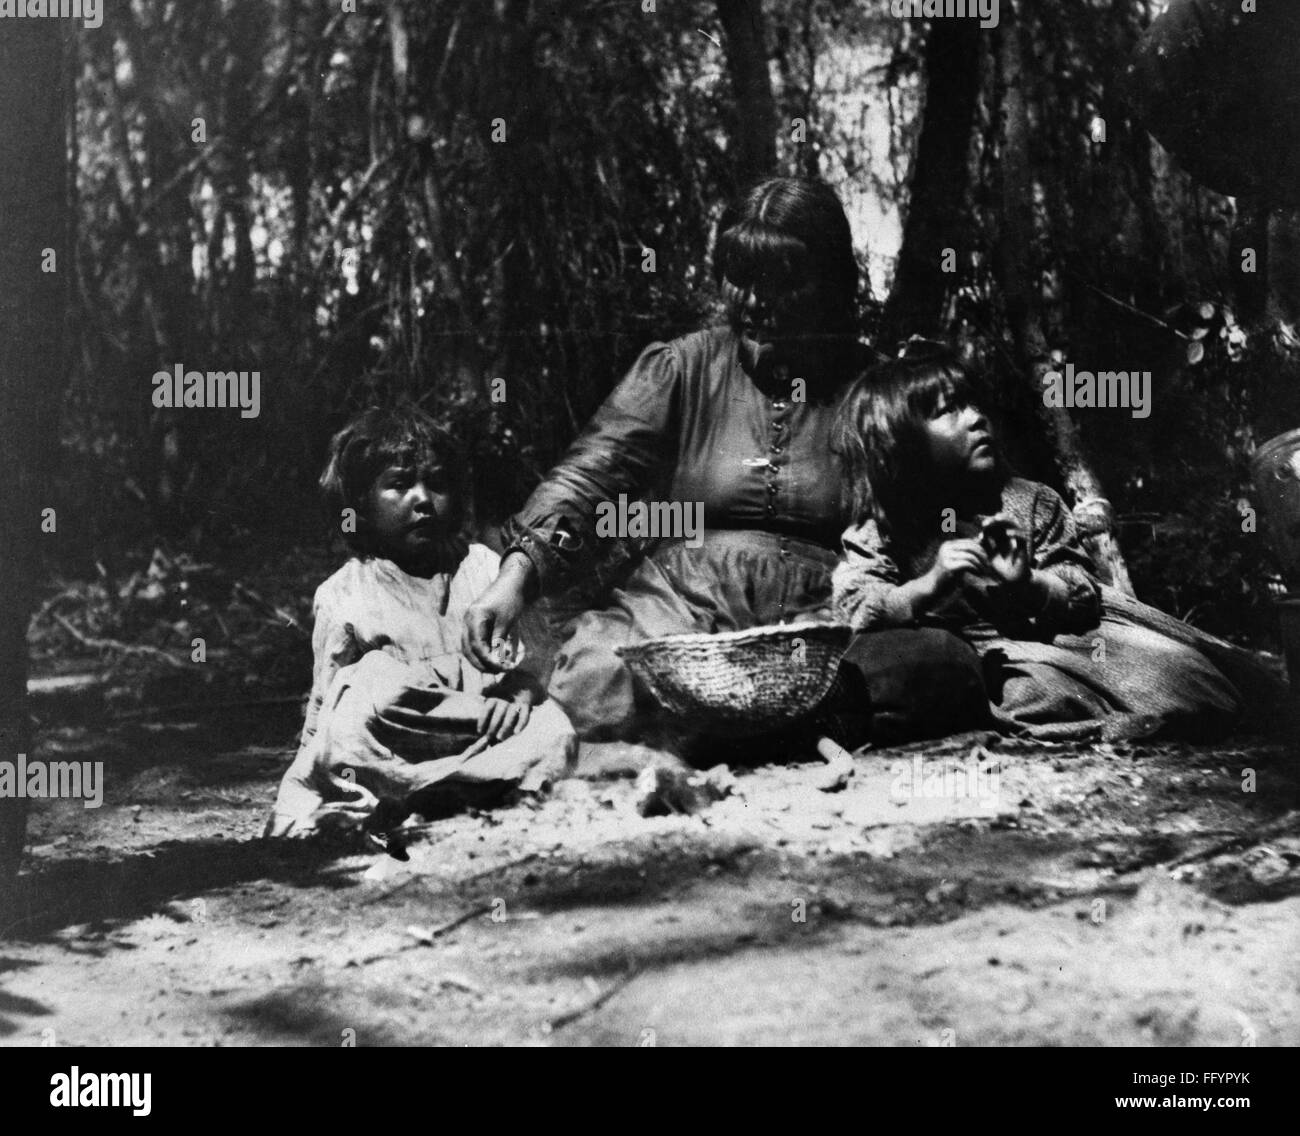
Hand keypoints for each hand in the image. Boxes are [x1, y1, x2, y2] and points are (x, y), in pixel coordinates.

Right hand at [463, 552, 533, 672]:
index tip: (502, 668)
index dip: (488, 660)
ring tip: (497, 668)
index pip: (477, 645)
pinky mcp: (473, 624)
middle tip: (500, 671)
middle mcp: (467, 620)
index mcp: (474, 617)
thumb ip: (499, 639)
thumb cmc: (511, 599)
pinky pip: (473, 643)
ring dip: (481, 661)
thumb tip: (494, 660)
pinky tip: (493, 659)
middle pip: (469, 649)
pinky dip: (481, 653)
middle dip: (483, 664)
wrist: (511, 582)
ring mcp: (468, 622)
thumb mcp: (507, 620)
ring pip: (468, 648)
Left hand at [477, 697, 527, 742]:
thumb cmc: (502, 696)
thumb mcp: (491, 694)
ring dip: (505, 727)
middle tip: (489, 737)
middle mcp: (505, 700)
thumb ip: (482, 697)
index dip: (483, 720)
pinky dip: (521, 724)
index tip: (479, 731)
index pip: (487, 708)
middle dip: (493, 726)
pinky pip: (524, 716)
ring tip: (500, 738)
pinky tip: (516, 732)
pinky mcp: (526, 706)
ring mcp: (516, 703)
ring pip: (510, 716)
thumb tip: (476, 695)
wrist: (522, 685)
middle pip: (498, 713)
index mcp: (494, 697)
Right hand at [924, 538, 990, 598]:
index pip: (969, 542)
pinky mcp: (948, 566)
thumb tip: (981, 540)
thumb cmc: (947, 574)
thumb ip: (966, 552)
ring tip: (983, 571)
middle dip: (982, 556)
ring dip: (980, 564)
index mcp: (948, 545)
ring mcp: (946, 556)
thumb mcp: (957, 560)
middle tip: (988, 565)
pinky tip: (977, 573)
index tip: (986, 559)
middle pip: (970, 547)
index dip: (981, 549)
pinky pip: (966, 564)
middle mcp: (946, 548)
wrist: (933, 586)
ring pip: (970, 555)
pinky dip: (975, 568)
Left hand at [979, 516, 1030, 598]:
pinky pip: (1022, 537)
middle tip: (985, 523)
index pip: (994, 526)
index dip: (987, 526)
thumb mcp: (989, 556)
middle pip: (1004, 522)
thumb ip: (985, 546)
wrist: (1012, 581)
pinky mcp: (1023, 548)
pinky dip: (1016, 534)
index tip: (980, 532)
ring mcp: (1017, 541)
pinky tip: (1008, 534)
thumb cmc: (1000, 569)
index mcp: (1000, 539)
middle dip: (994, 520)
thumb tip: (977, 537)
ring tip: (997, 518)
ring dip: (1006, 520)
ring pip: (1014, 525)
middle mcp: (1009, 538)